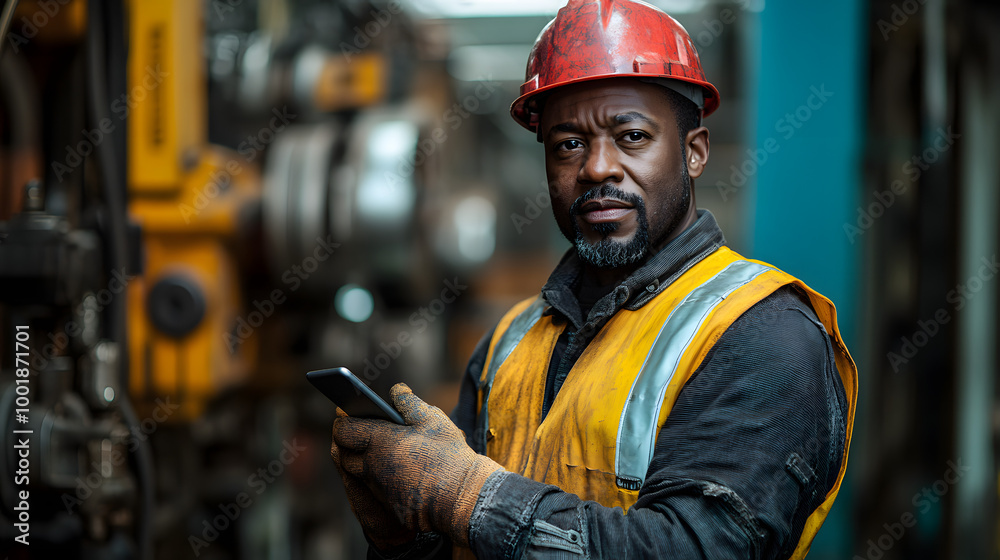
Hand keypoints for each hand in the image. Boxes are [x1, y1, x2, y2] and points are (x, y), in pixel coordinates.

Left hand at [332, 384, 502, 545]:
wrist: (462, 498)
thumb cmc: (447, 456)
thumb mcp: (432, 419)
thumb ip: (408, 402)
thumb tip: (395, 391)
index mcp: (378, 442)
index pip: (343, 430)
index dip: (343, 420)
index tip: (348, 412)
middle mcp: (372, 468)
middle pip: (344, 454)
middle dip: (349, 443)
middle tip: (364, 432)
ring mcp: (379, 490)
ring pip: (359, 474)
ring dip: (364, 462)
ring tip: (383, 450)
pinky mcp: (389, 507)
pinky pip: (375, 491)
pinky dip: (380, 479)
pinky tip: (398, 471)